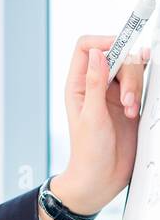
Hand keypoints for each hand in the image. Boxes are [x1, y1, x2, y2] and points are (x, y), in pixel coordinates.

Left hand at [51, 34, 151, 216]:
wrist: (101, 178)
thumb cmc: (88, 152)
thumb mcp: (91, 116)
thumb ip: (95, 83)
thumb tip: (97, 54)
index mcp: (78, 84)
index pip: (88, 47)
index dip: (106, 41)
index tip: (123, 50)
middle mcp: (95, 85)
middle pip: (117, 56)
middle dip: (128, 74)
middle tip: (128, 101)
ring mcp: (113, 94)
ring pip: (132, 70)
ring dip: (136, 87)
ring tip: (130, 112)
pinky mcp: (129, 104)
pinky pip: (141, 85)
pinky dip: (142, 93)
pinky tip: (136, 110)